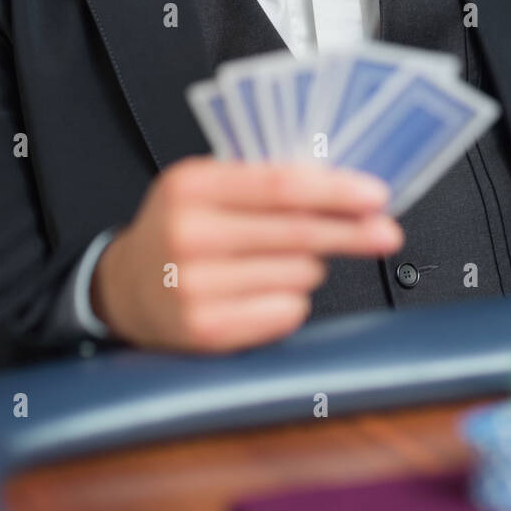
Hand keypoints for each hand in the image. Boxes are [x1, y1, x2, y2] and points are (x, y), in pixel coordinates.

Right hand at [90, 157, 402, 351]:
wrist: (125, 289)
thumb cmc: (180, 229)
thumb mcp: (207, 186)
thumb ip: (262, 179)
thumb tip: (341, 186)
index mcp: (191, 185)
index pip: (280, 186)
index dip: (335, 191)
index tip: (375, 196)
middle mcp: (188, 233)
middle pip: (295, 232)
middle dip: (351, 231)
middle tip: (385, 232)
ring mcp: (193, 286)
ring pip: (297, 275)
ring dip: (310, 267)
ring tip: (282, 262)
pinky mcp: (204, 330)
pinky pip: (284, 313)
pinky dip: (292, 302)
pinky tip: (269, 291)